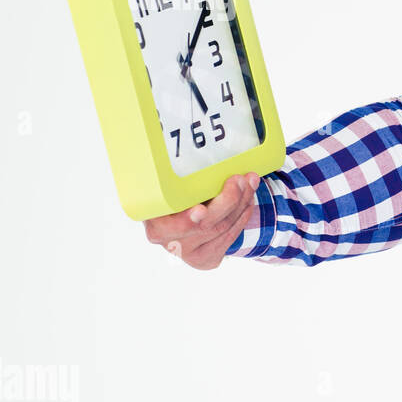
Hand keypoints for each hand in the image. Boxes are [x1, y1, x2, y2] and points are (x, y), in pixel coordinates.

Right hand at [144, 173, 259, 269]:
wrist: (183, 219)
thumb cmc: (176, 193)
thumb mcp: (170, 181)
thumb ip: (177, 173)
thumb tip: (187, 142)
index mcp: (151, 219)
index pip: (166, 225)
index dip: (186, 220)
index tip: (200, 210)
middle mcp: (166, 240)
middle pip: (204, 225)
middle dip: (228, 200)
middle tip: (239, 180)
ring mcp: (187, 253)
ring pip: (221, 229)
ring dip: (241, 203)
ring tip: (250, 182)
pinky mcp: (206, 259)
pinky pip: (229, 236)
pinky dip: (242, 215)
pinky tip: (247, 200)